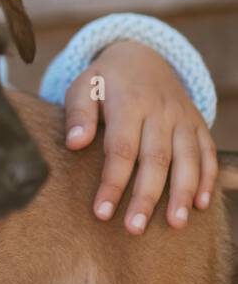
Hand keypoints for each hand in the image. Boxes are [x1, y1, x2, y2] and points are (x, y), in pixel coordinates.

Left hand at [62, 39, 217, 232]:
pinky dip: (208, 178)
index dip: (112, 183)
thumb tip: (74, 143)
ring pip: (188, 158)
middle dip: (147, 196)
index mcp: (129, 103)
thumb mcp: (84, 85)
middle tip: (135, 228)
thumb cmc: (106, 80)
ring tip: (175, 224)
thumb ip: (78, 114)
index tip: (101, 212)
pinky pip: (207, 152)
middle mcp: (161, 112)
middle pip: (156, 159)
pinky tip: (201, 205)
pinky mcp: (197, 124)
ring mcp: (183, 118)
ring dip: (183, 192)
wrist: (143, 55)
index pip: (121, 149)